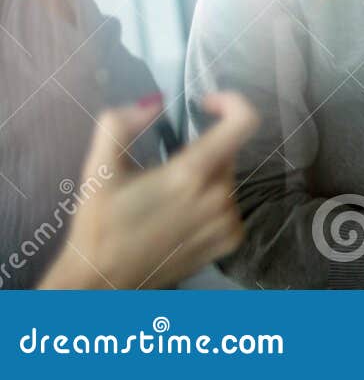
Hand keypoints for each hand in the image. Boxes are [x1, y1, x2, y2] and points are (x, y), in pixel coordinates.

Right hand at [41, 91, 257, 289]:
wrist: (101, 284)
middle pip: (226, 152)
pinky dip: (212, 205)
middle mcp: (219, 196)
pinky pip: (230, 206)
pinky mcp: (231, 241)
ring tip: (168, 201)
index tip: (204, 105)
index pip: (244, 121)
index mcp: (190, 174)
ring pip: (227, 180)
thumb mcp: (99, 168)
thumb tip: (155, 101)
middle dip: (202, 151)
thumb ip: (120, 123)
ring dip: (205, 179)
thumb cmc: (99, 224)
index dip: (231, 102)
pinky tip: (181, 219)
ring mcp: (228, 221)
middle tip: (166, 170)